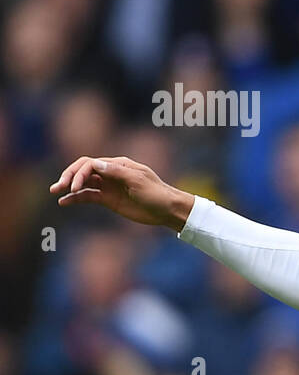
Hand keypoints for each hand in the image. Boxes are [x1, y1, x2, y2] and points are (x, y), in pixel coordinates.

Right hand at [50, 156, 193, 231]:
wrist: (167, 210)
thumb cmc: (156, 193)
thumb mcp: (139, 181)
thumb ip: (117, 173)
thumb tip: (96, 164)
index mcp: (118, 165)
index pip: (91, 163)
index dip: (79, 173)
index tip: (75, 187)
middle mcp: (111, 173)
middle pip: (84, 170)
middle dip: (69, 176)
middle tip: (58, 186)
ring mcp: (109, 186)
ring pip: (84, 183)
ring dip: (69, 186)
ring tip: (55, 191)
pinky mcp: (109, 199)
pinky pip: (88, 196)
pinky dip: (76, 198)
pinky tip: (64, 202)